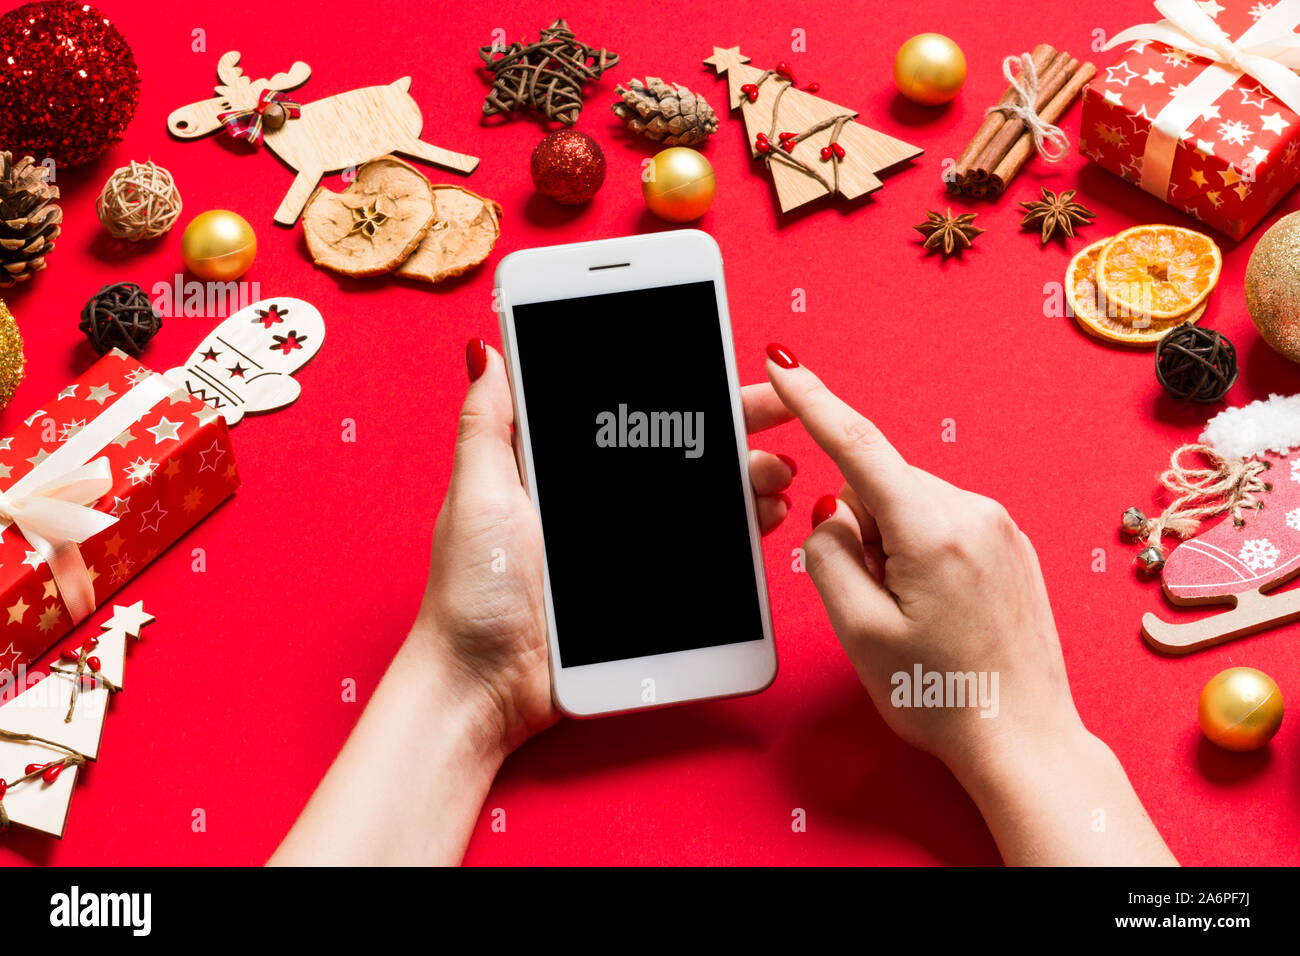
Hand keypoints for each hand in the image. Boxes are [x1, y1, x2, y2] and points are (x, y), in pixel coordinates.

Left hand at [414, 339, 797, 757]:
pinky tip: (761, 517)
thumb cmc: (471, 591)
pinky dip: (736, 532)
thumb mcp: (477, 494)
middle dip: (730, 427)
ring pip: (697, 499)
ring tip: (774, 473)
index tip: (723, 366)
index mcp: (557, 469)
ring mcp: (622, 546)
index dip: (676, 387)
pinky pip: (698, 552)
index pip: (627, 414)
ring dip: (743, 479)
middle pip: (673, 451)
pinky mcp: (641, 589)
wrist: (483, 686)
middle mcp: (596, 501)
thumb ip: (488, 425)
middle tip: (778, 412)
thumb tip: (488, 352)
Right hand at [764, 344, 1174, 863]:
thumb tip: (833, 511)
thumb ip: (830, 555)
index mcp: (933, 529)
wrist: (1024, 741)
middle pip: (881, 485)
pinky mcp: (1011, 545)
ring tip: (914, 614)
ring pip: (911, 505)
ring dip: (893, 543)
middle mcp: (975, 512)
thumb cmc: (943, 698)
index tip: (784, 365)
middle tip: (876, 601)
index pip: (858, 445)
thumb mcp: (860, 632)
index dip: (813, 402)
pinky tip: (938, 610)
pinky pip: (943, 523)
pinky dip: (922, 551)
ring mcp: (1000, 527)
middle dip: (862, 528)